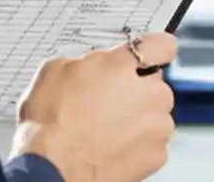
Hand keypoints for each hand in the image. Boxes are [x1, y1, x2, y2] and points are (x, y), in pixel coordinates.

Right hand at [11, 33, 177, 181]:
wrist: (54, 170)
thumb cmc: (52, 124)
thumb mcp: (56, 70)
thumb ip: (88, 60)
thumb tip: (96, 64)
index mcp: (127, 65)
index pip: (161, 44)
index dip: (152, 50)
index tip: (144, 58)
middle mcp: (151, 92)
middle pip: (154, 83)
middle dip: (135, 90)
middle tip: (107, 102)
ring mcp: (158, 125)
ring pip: (154, 114)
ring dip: (137, 118)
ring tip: (105, 129)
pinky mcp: (157, 154)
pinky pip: (152, 143)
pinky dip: (137, 145)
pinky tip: (111, 147)